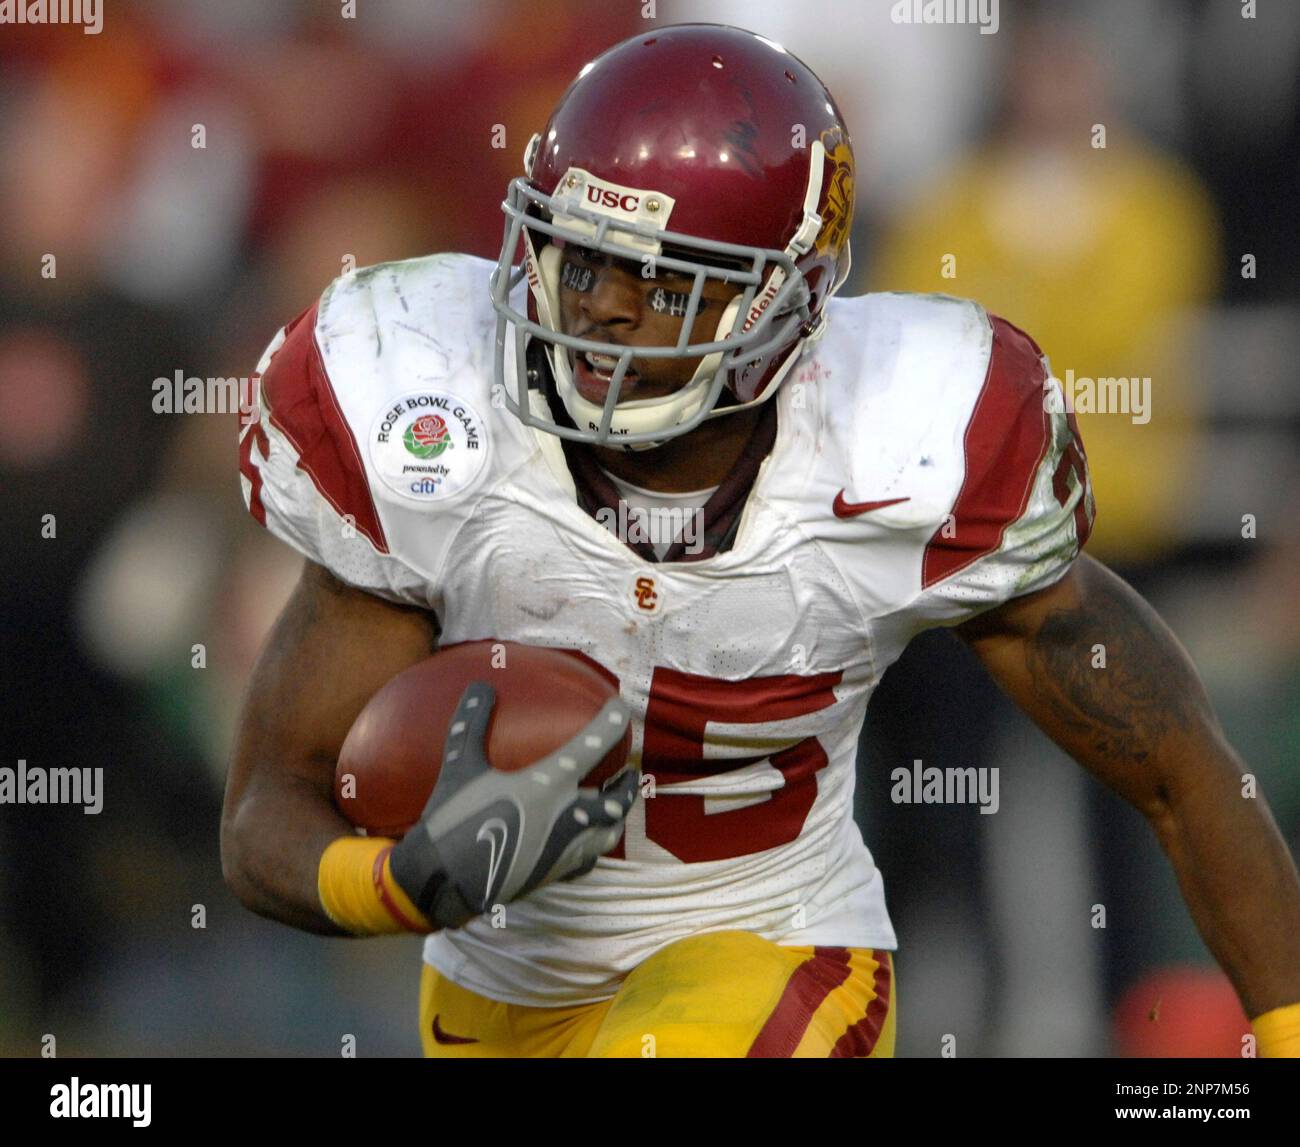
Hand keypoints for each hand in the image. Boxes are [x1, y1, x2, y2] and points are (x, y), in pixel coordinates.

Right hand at [389, 681, 637, 929]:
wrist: (444, 881)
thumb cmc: (452, 819)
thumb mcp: (460, 767)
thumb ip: (471, 723)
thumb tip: (478, 686)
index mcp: (548, 784)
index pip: (593, 745)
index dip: (611, 724)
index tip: (621, 710)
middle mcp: (567, 816)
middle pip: (616, 798)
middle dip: (627, 782)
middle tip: (629, 770)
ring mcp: (564, 848)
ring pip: (609, 831)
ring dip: (617, 814)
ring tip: (616, 803)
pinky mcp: (555, 872)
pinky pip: (589, 859)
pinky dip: (595, 845)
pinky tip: (587, 842)